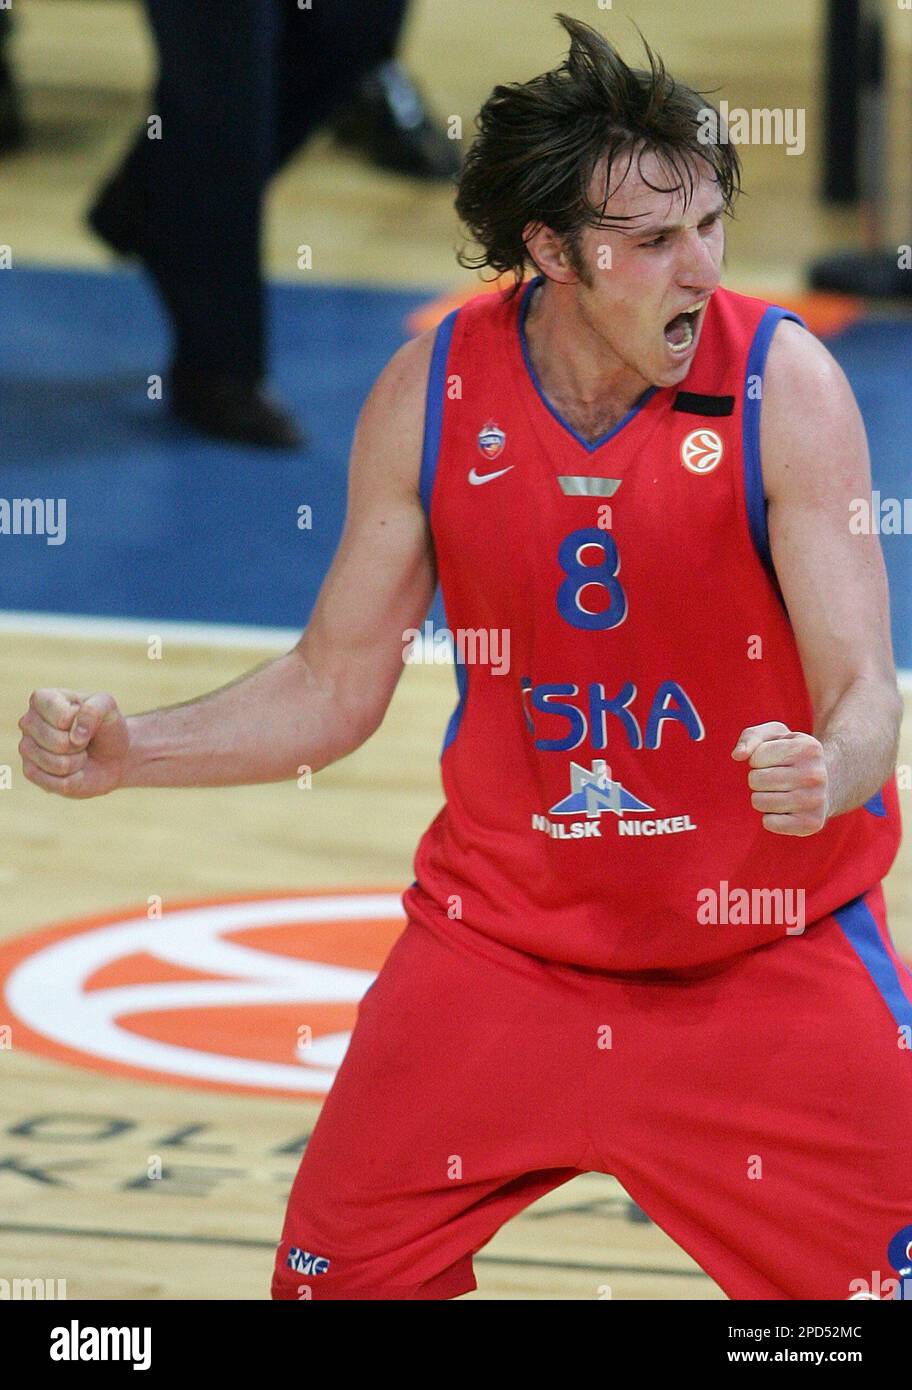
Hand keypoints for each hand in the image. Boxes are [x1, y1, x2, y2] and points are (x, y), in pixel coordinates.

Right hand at [18, 688, 129, 798]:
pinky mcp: (30, 772)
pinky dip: (74, 778)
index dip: (81, 723)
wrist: (112, 755)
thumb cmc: (106, 727)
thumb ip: (94, 710)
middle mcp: (28, 721)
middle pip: (58, 743)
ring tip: (79, 753)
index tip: (86, 719)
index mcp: (42, 699)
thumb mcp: (109, 707)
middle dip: (81, 745)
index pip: (62, 717)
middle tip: (83, 740)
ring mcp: (26, 748)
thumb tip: (74, 737)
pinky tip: (73, 768)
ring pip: (58, 764)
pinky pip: (56, 783)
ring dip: (78, 762)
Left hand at [731, 720, 828, 835]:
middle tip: (777, 778)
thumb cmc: (792, 756)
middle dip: (758, 779)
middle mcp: (815, 774)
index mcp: (809, 748)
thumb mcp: (775, 736)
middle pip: (755, 780)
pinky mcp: (811, 823)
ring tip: (781, 792)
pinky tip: (786, 809)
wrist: (827, 783)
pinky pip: (768, 823)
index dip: (759, 759)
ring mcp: (816, 800)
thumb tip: (737, 755)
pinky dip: (769, 817)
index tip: (776, 760)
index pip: (756, 757)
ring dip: (762, 798)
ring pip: (759, 802)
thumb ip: (751, 736)